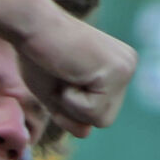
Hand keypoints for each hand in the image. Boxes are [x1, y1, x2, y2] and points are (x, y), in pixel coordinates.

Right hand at [13, 11, 136, 137]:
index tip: (61, 78)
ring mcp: (126, 68)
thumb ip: (71, 115)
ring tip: (65, 73)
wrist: (32, 27)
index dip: (72, 107)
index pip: (98, 114)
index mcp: (117, 69)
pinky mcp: (117, 71)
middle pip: (103, 120)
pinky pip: (92, 112)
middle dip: (75, 109)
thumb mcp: (55, 96)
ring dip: (72, 104)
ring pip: (100, 120)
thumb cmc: (37, 56)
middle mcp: (128, 66)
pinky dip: (71, 100)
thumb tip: (86, 132)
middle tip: (62, 76)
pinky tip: (68, 72)